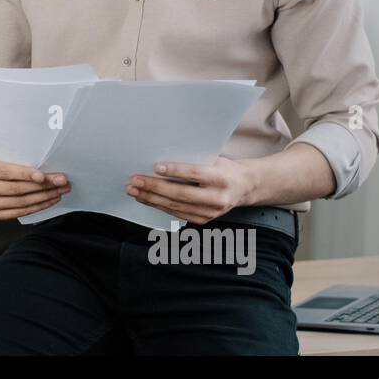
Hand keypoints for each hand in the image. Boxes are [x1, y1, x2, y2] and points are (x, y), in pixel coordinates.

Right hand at [0, 150, 69, 220]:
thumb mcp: (1, 150)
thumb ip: (17, 155)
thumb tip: (48, 161)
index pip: (5, 171)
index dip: (25, 174)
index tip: (44, 176)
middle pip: (16, 189)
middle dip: (42, 186)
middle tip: (61, 181)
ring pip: (20, 202)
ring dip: (44, 197)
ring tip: (60, 190)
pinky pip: (20, 213)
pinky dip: (37, 207)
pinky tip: (49, 200)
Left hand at [126, 156, 254, 224]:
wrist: (245, 187)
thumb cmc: (224, 168)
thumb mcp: (214, 159)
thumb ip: (193, 161)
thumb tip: (161, 160)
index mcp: (221, 177)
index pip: (195, 174)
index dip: (175, 171)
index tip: (155, 167)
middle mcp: (217, 197)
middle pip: (181, 193)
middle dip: (154, 187)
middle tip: (135, 181)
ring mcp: (211, 212)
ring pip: (175, 206)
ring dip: (151, 198)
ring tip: (134, 190)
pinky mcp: (204, 220)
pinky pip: (177, 213)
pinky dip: (159, 206)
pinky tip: (146, 199)